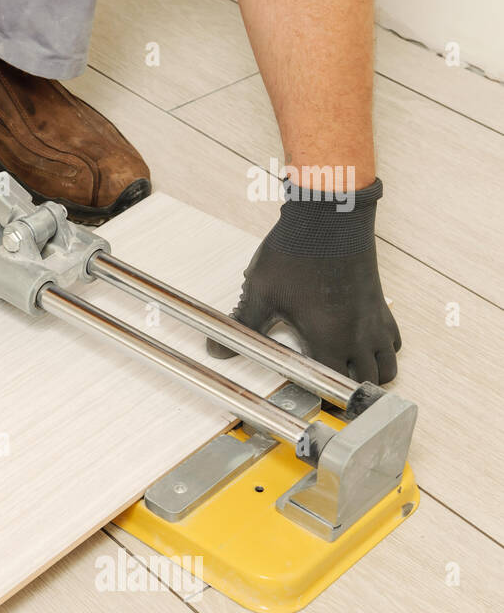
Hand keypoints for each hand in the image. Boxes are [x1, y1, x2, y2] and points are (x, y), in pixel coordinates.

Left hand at [207, 180, 400, 384]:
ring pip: (389, 362)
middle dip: (353, 389)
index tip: (310, 396)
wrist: (329, 216)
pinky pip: (394, 338)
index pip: (337, 385)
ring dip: (372, 371)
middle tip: (329, 387)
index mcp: (331, 338)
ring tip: (347, 369)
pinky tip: (358, 341)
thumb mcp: (261, 292)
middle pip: (371, 380)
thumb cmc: (297, 252)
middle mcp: (359, 333)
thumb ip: (242, 324)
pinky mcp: (380, 302)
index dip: (324, 395)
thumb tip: (217, 349)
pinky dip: (383, 348)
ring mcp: (374, 318)